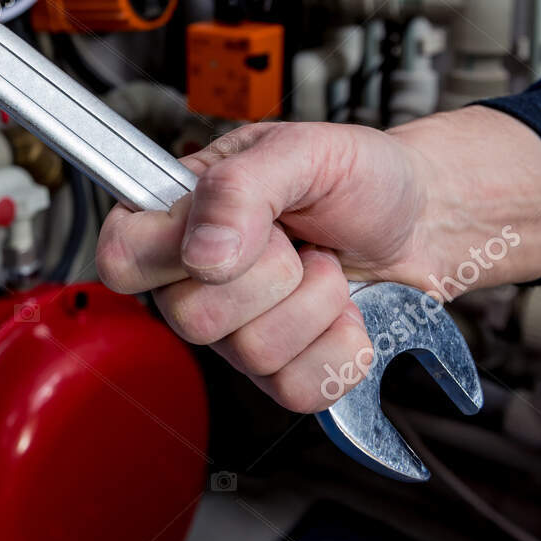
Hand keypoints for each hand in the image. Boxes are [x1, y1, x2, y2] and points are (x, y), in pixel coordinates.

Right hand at [94, 108, 540, 411]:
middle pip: (191, 318)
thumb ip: (241, 186)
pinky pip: (297, 390)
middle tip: (296, 239)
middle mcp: (189, 281)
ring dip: (314, 304)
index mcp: (172, 217)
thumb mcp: (301, 150)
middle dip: (272, 274)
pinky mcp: (279, 373)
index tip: (241, 227)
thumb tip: (202, 250)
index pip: (120, 258)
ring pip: (250, 354)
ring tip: (324, 266)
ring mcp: (231, 333)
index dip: (174, 253)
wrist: (420, 219)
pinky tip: (343, 313)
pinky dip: (340, 348)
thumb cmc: (354, 176)